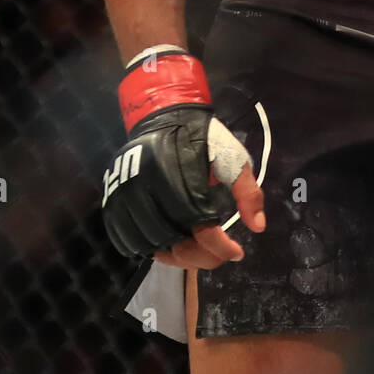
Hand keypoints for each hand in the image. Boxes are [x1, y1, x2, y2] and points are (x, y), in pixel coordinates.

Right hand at [102, 51, 264, 266]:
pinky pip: (128, 240)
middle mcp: (150, 188)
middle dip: (202, 257)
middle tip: (219, 257)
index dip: (220, 247)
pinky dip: (151, 251)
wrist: (164, 115)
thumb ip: (248, 192)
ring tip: (197, 254)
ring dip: (178, 258)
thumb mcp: (234, 158)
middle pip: (176, 242)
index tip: (237, 252)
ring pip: (152, 246)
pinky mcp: (113, 200)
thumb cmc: (204, 138)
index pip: (201, 226)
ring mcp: (127, 196)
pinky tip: (171, 248)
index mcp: (182, 176)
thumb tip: (259, 228)